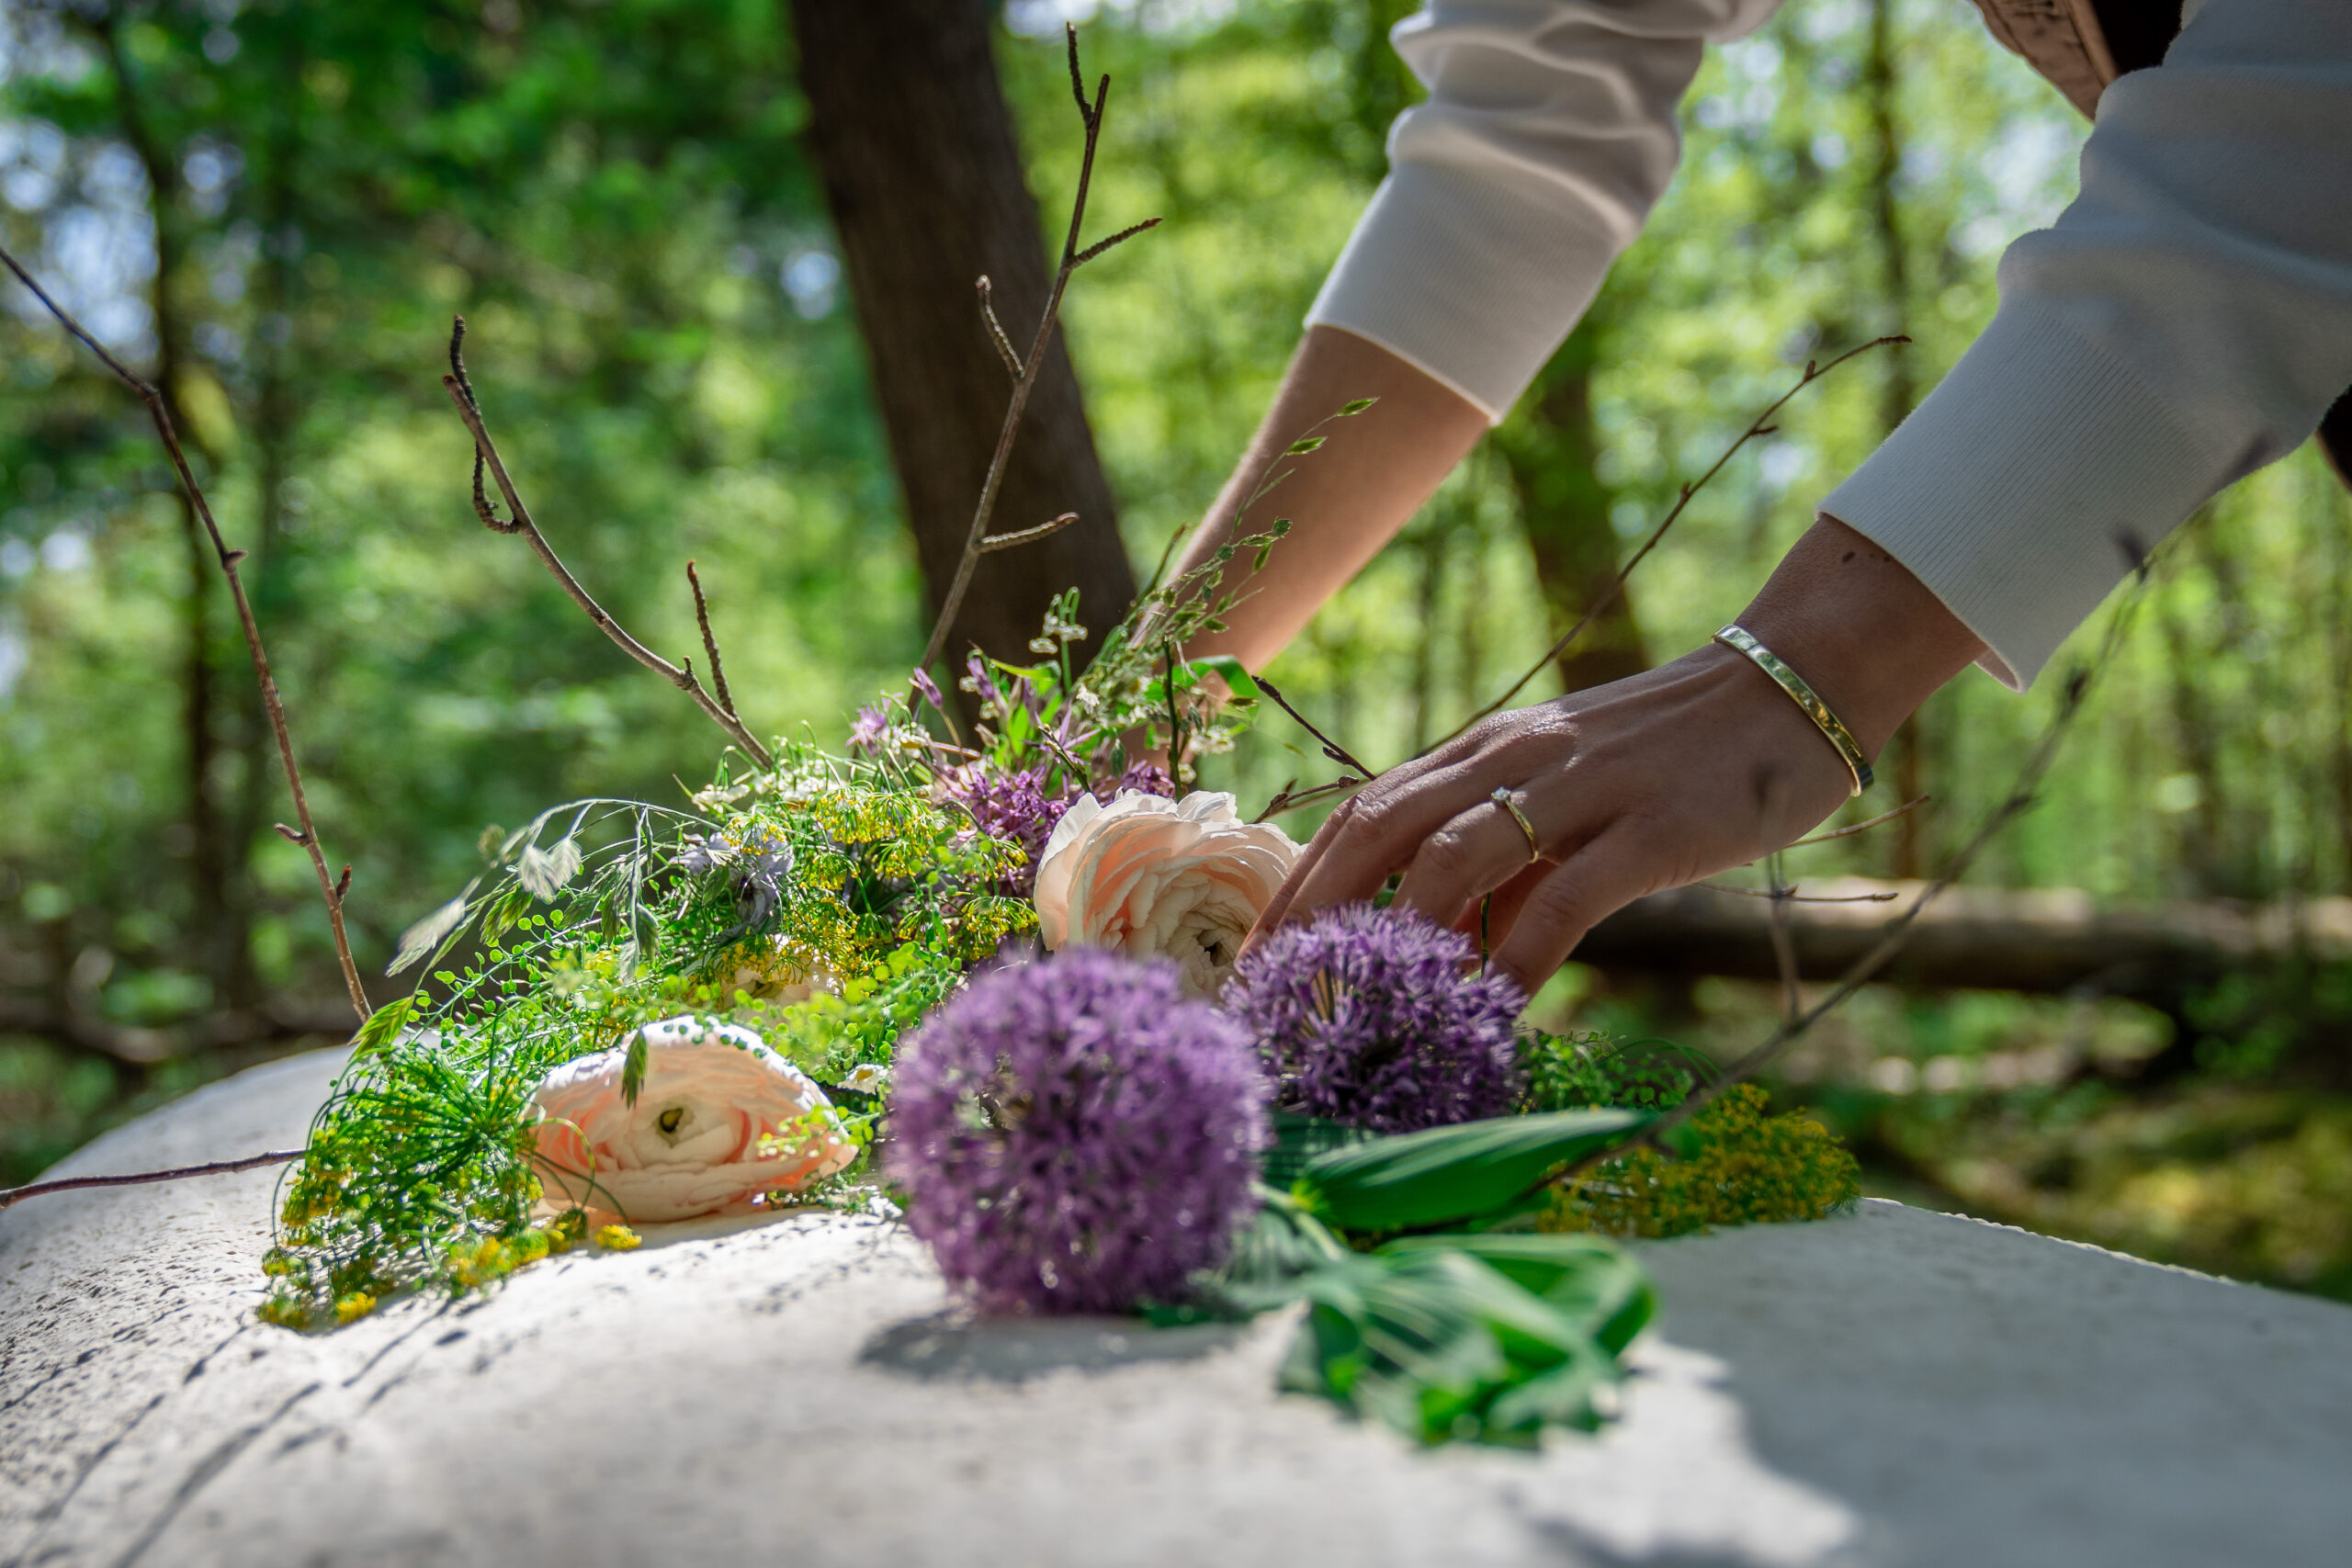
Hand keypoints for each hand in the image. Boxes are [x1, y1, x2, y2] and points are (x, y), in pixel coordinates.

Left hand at [1246, 646, 1854, 993]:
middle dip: (1315, 910)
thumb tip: (1445, 951)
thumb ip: (1510, 864)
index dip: (1303, 879)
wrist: (1793, 689)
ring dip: (1398, 938)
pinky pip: (1561, 900)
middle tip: (1274, 992)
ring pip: (1453, 857)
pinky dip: (1511, 959)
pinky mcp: (1648, 826)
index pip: (1367, 809)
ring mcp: (1581, 787)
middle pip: (1382, 828)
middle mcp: (1516, 756)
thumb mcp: (1571, 796)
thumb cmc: (1676, 757)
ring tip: (1360, 1012)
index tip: (1259, 952)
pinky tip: (1485, 1013)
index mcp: (1488, 748)